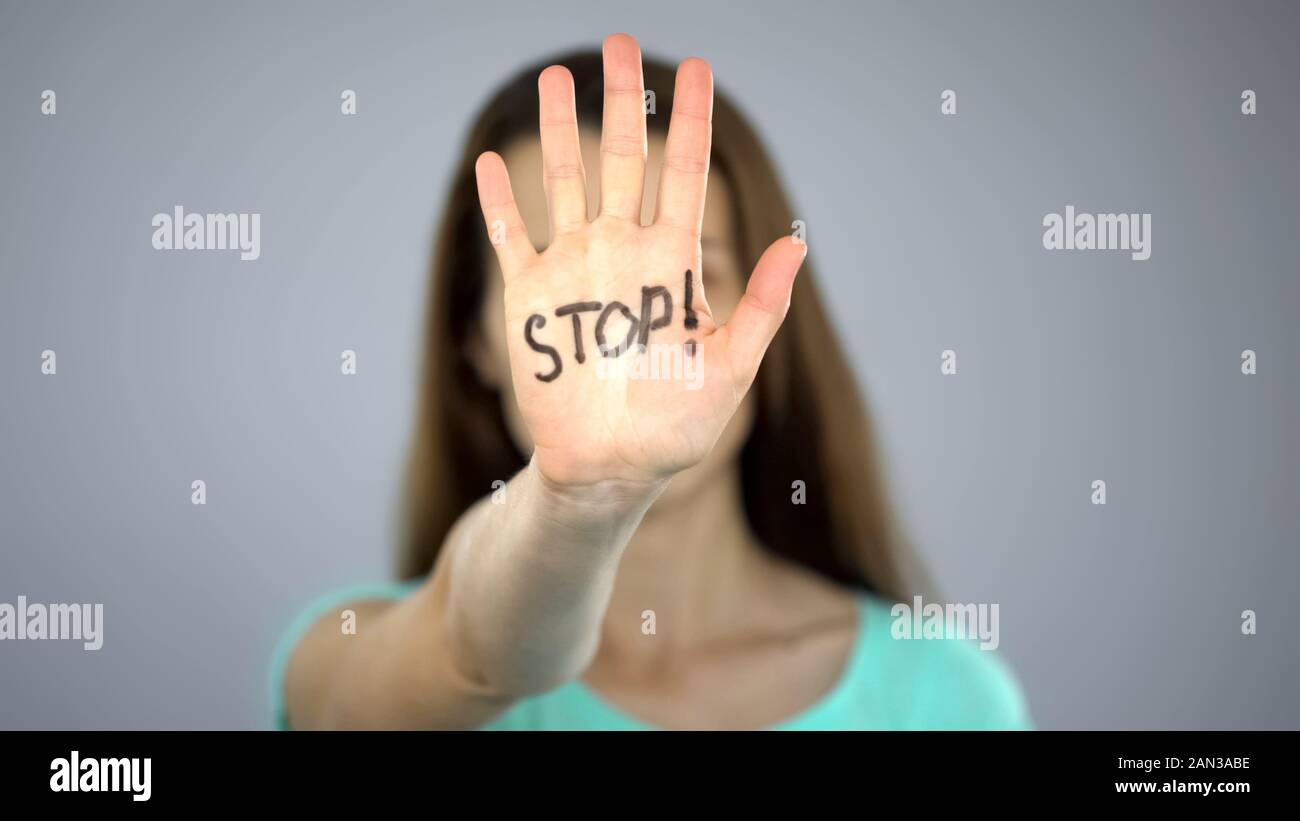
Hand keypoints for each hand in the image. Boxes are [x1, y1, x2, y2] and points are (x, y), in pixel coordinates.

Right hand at [475, 34, 805, 490]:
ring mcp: (575, 270)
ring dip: (558, 131)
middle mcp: (624, 253)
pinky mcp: (530, 298)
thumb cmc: (676, 429)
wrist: (609, 468)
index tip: (693, 67)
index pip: (684, 175)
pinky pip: (512, 238)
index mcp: (673, 262)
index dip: (689, 122)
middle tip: (616, 41)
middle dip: (622, 100)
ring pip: (567, 182)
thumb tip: (799, 242)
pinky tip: (490, 162)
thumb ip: (761, 307)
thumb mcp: (731, 369)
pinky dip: (500, 202)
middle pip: (624, 159)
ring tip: (554, 77)